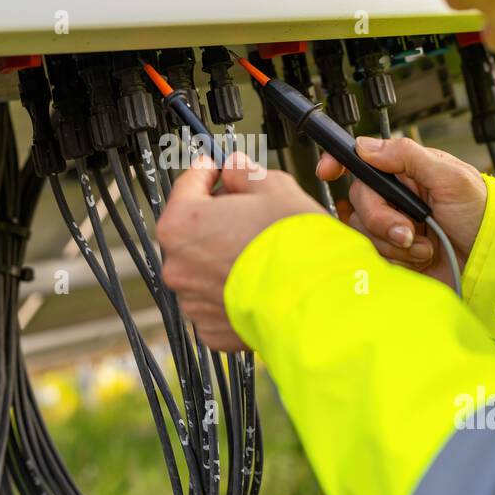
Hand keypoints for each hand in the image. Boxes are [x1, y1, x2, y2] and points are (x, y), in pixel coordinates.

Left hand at [157, 152, 323, 351]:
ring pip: (204, 268)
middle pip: (193, 230)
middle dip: (216, 217)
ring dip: (223, 255)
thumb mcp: (274, 189)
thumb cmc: (294, 247)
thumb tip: (235, 168)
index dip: (207, 171)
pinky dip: (232, 290)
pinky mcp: (211, 328)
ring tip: (259, 251)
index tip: (217, 166)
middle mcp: (178, 265)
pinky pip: (216, 301)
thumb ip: (246, 174)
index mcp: (182, 224)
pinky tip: (258, 281)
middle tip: (247, 209)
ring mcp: (192, 301)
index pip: (187, 185)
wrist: (316, 303)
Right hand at [316, 137, 486, 287]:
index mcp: (406, 171)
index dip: (340, 163)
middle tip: (410, 229)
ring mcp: (391, 225)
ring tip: (423, 245)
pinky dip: (397, 259)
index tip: (327, 171)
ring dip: (393, 242)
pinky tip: (420, 257)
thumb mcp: (452, 177)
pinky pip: (373, 254)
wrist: (492, 262)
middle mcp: (395, 196)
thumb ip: (409, 157)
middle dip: (382, 218)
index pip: (363, 160)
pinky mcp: (391, 253)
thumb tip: (368, 146)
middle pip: (358, 199)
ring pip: (361, 230)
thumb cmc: (482, 215)